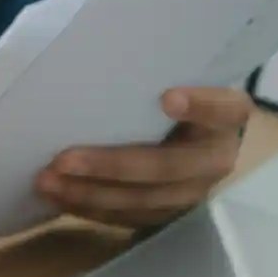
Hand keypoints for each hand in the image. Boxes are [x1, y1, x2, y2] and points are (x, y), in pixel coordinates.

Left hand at [36, 87, 251, 228]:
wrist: (203, 135)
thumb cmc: (184, 94)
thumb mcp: (185, 77)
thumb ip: (159, 73)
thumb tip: (105, 58)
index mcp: (229, 116)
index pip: (222, 108)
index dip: (199, 106)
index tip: (168, 98)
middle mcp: (216, 159)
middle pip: (166, 167)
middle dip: (110, 166)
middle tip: (63, 160)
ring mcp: (194, 192)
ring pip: (143, 200)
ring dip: (91, 193)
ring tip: (48, 182)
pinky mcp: (171, 214)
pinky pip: (131, 217)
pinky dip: (93, 209)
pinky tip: (60, 198)